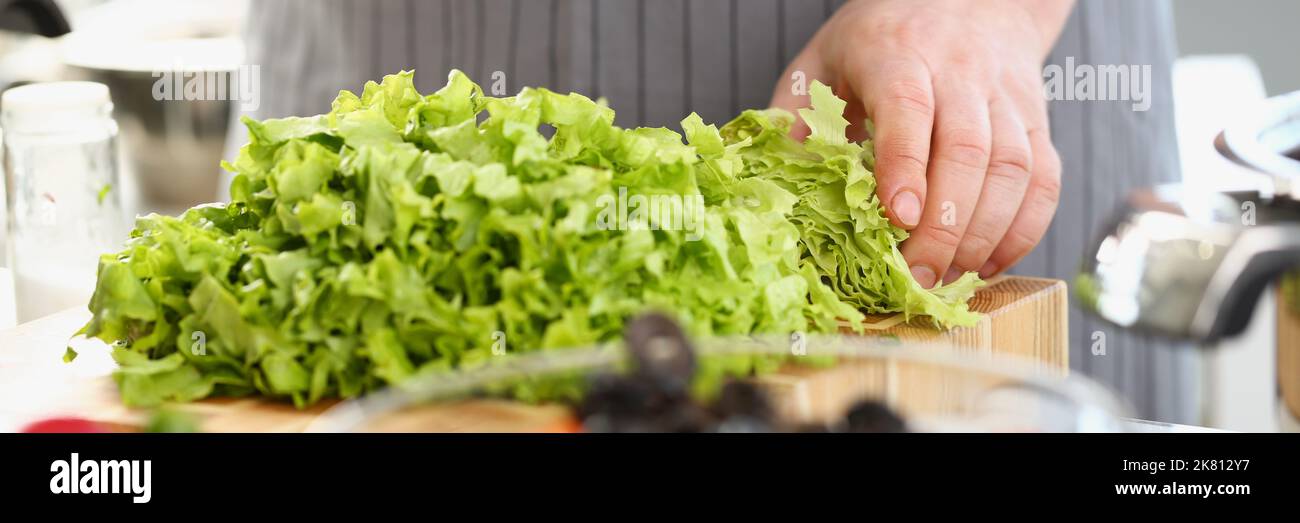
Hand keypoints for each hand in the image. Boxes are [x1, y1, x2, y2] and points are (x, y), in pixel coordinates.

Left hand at [770, 0, 1071, 286]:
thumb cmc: (885, 36)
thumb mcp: (824, 58)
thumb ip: (796, 116)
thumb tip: (781, 183)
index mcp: (898, 53)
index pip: (908, 109)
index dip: (906, 166)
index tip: (898, 219)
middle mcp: (960, 72)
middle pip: (967, 150)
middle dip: (945, 225)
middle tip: (918, 275)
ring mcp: (1005, 97)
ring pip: (1013, 169)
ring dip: (983, 234)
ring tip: (949, 276)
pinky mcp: (1036, 120)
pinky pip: (1044, 179)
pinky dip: (1023, 229)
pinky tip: (989, 261)